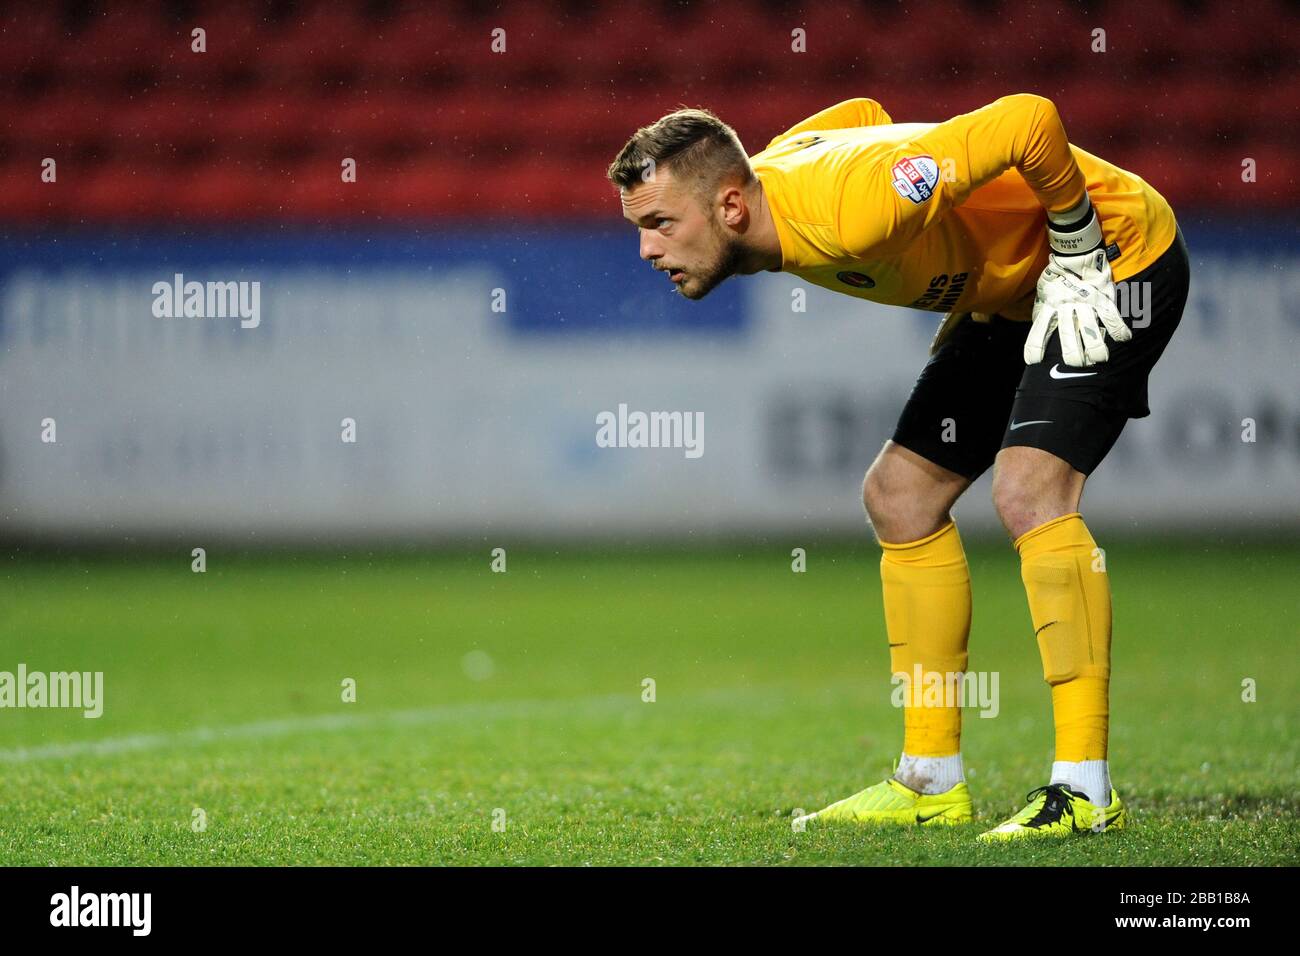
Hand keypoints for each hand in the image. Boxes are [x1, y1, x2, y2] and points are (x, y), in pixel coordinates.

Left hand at [1024, 247, 1129, 365]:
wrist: (1075, 252)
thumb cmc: (1058, 276)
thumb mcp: (1044, 292)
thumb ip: (1043, 310)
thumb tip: (1040, 326)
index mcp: (1049, 304)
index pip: (1039, 329)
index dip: (1035, 346)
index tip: (1032, 361)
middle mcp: (1066, 305)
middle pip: (1068, 334)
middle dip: (1072, 353)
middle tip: (1077, 365)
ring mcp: (1084, 301)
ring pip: (1089, 327)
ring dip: (1095, 346)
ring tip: (1099, 360)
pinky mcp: (1100, 295)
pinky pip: (1111, 313)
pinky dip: (1118, 326)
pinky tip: (1124, 339)